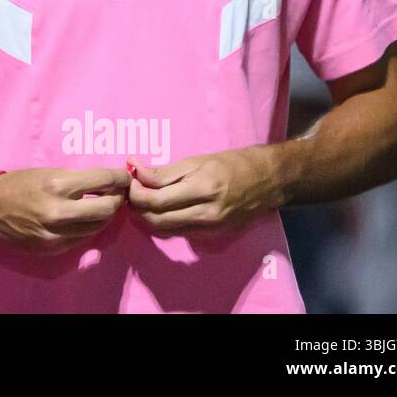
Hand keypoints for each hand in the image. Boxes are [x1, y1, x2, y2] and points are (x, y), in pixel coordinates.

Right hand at [0, 166, 129, 253]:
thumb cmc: (20, 183)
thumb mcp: (49, 172)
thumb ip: (78, 180)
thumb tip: (108, 184)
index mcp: (58, 185)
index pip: (103, 181)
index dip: (120, 178)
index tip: (124, 177)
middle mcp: (59, 211)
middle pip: (107, 208)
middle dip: (117, 199)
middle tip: (118, 194)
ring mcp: (56, 233)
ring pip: (97, 227)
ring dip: (104, 216)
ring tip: (102, 205)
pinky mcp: (53, 248)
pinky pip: (81, 238)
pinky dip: (87, 228)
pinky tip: (84, 219)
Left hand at [127, 148, 277, 236]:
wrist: (268, 181)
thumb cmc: (231, 164)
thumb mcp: (196, 161)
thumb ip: (165, 171)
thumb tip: (136, 171)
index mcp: (201, 189)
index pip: (156, 200)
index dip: (135, 193)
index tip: (128, 180)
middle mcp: (205, 214)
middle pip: (156, 219)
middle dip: (136, 207)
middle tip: (131, 191)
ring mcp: (209, 228)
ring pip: (165, 229)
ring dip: (147, 216)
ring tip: (142, 198)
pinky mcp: (212, 235)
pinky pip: (179, 232)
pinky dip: (164, 221)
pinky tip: (161, 208)